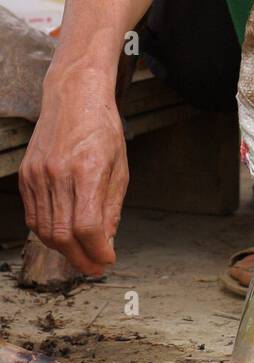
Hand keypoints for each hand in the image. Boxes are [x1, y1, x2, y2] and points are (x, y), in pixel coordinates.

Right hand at [19, 60, 127, 275]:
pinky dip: (47, 231)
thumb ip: (111, 206)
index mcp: (88, 169)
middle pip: (62, 234)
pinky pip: (33, 215)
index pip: (87, 226)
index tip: (107, 260)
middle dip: (80, 258)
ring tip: (81, 253)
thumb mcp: (119, 165)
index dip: (97, 250)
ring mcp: (38, 174)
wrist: (73, 96)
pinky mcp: (26, 174)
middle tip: (94, 267)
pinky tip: (63, 234)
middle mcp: (59, 173)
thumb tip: (107, 242)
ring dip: (63, 249)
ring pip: (44, 229)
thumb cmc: (102, 127)